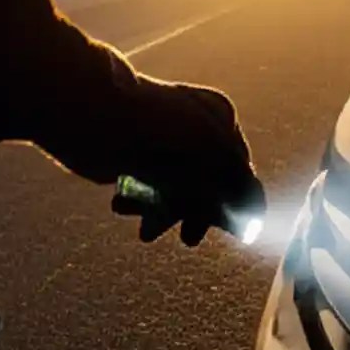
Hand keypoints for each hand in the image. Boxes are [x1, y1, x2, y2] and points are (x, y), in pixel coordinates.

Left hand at [111, 79, 265, 245]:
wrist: (92, 112)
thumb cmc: (160, 132)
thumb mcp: (213, 156)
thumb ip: (239, 187)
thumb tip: (258, 216)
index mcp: (218, 115)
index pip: (239, 166)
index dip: (237, 199)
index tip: (235, 227)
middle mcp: (193, 123)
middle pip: (207, 180)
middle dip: (196, 212)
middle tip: (188, 236)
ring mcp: (163, 137)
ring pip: (175, 186)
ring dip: (164, 213)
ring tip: (147, 231)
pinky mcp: (133, 150)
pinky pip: (146, 184)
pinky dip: (141, 201)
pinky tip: (123, 206)